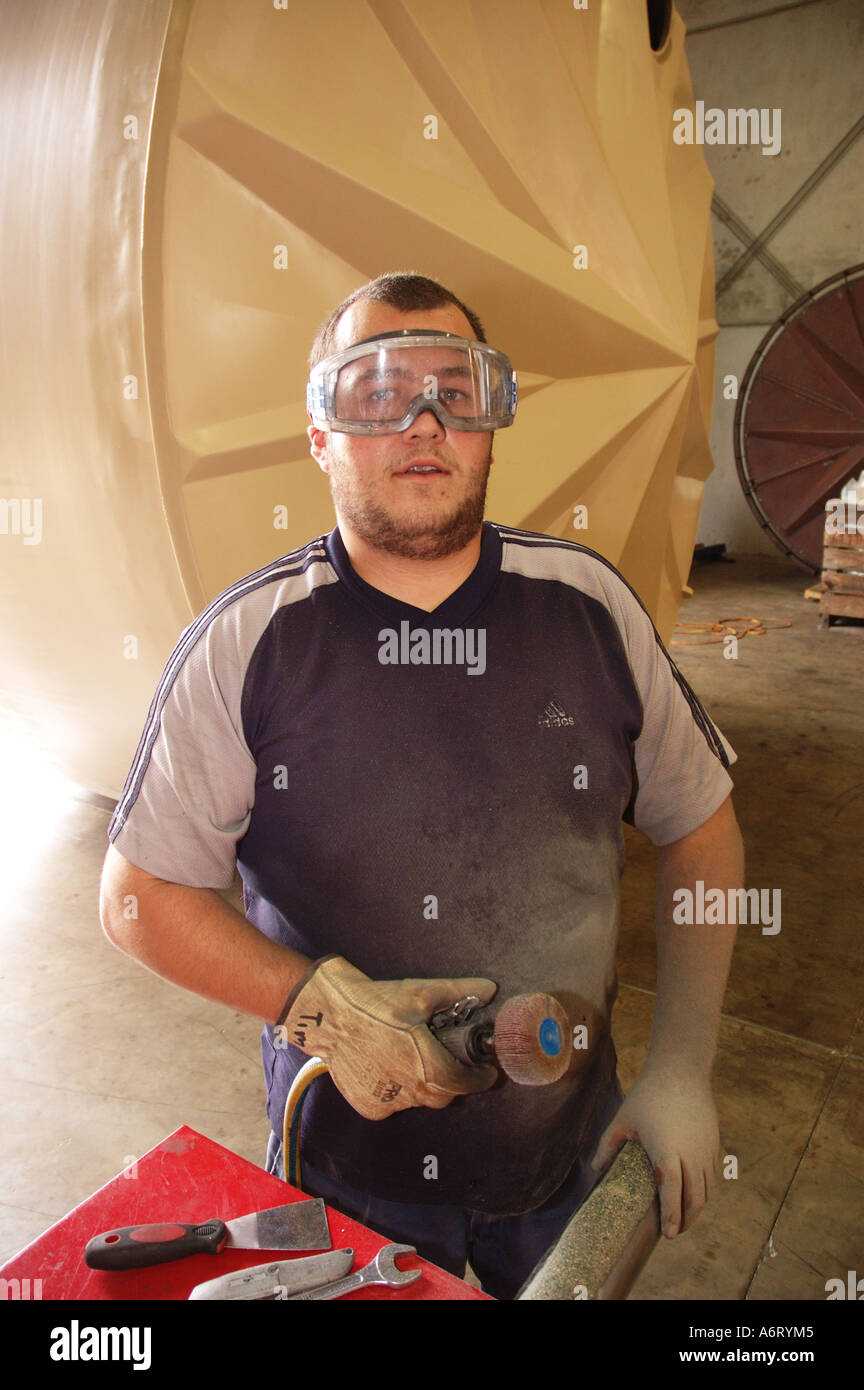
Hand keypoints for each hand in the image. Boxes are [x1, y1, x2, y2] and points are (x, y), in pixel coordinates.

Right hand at [283, 956, 498, 1119]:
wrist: (329, 1016)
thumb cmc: (376, 1004)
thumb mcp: (421, 993)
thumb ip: (459, 993)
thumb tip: (490, 989)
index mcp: (428, 1067)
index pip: (465, 1083)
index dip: (480, 1079)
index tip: (487, 1073)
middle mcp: (410, 1091)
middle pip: (443, 1094)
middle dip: (451, 1079)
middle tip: (447, 1059)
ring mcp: (388, 1102)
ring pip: (418, 1100)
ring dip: (422, 1084)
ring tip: (411, 1057)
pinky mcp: (370, 1107)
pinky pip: (394, 1104)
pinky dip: (397, 1090)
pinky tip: (388, 1066)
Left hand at [590, 1065, 719, 1237]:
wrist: (681, 1072)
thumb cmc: (648, 1095)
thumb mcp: (623, 1119)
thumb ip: (608, 1146)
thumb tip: (595, 1169)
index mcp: (666, 1150)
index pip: (672, 1192)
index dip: (672, 1216)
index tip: (669, 1234)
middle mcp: (690, 1154)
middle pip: (695, 1199)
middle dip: (687, 1220)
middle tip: (675, 1232)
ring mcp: (705, 1150)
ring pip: (708, 1191)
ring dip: (698, 1209)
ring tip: (684, 1218)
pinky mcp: (714, 1144)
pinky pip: (713, 1176)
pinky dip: (705, 1191)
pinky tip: (694, 1194)